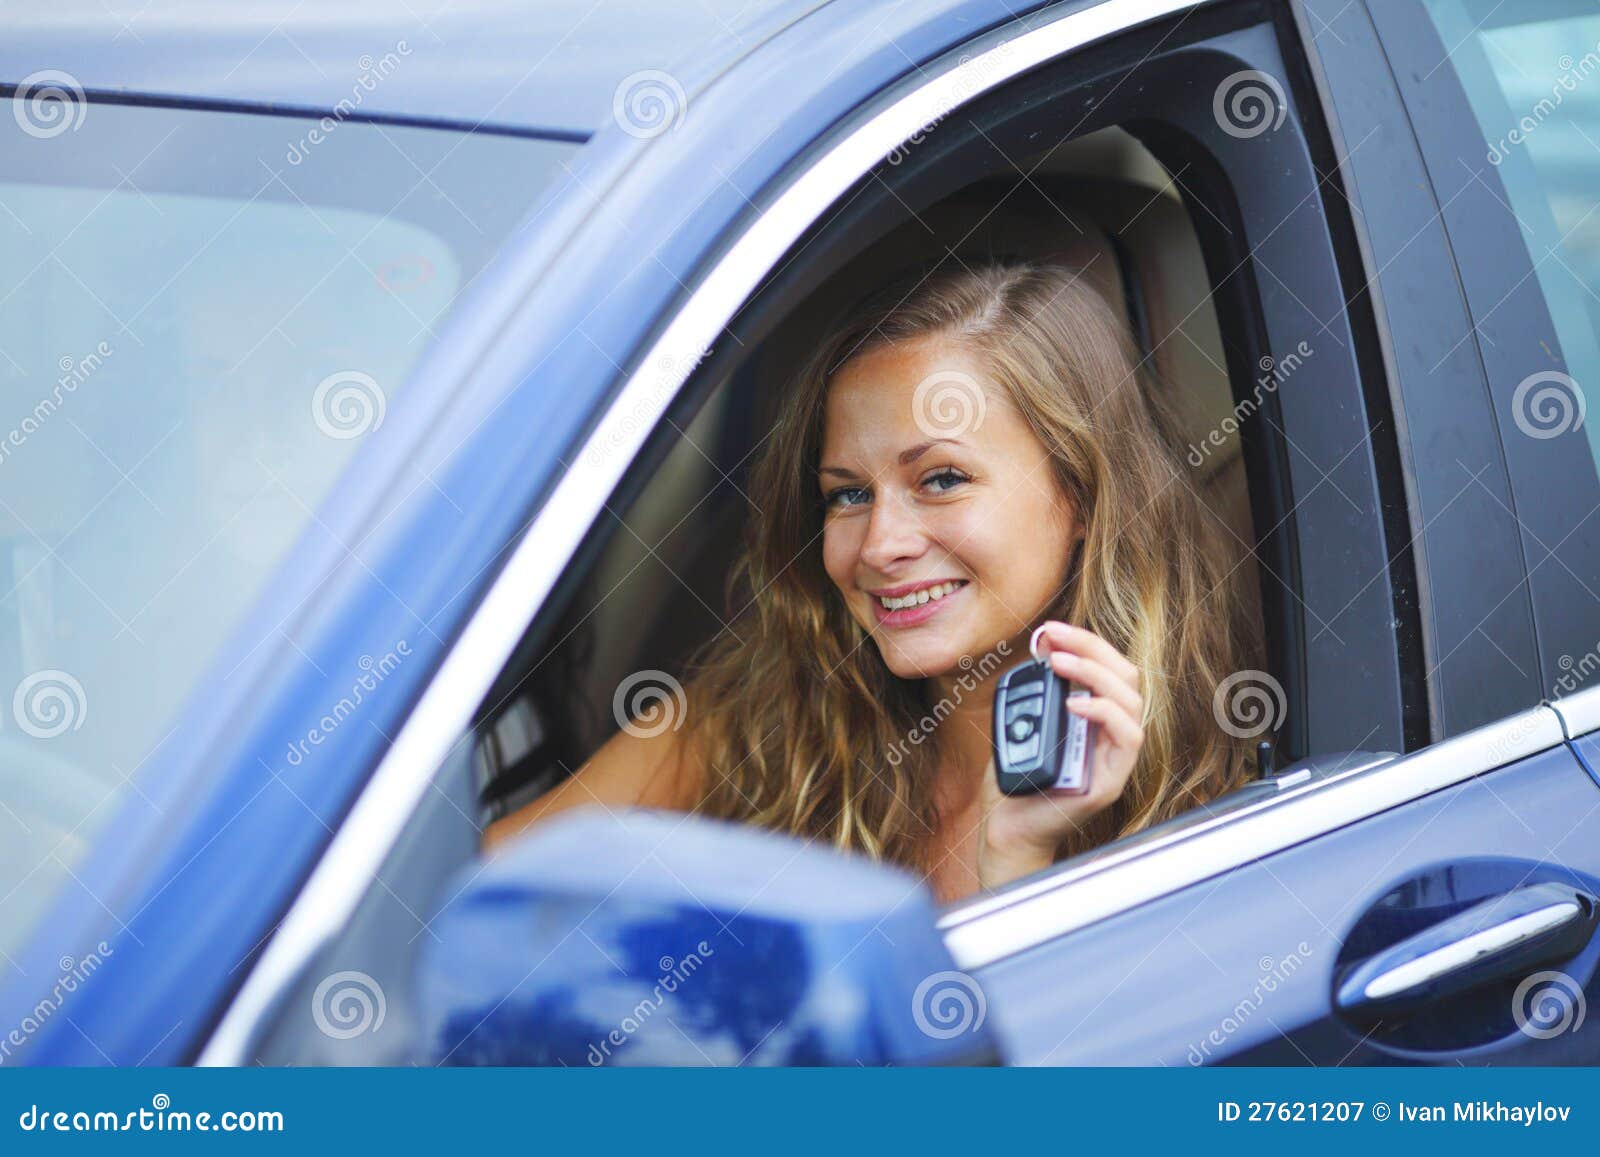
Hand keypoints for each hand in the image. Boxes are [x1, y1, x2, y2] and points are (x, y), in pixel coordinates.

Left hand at [977, 622, 1144, 889]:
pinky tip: (1075, 704)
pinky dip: (1104, 714)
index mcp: (1097, 719)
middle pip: (1126, 677)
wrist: (1006, 830)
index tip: (1052, 630)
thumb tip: (1040, 648)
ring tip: (1059, 664)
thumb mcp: (1025, 724)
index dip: (1087, 644)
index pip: (1110, 669)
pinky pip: (1128, 739)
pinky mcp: (1111, 782)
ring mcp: (1114, 759)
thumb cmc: (1016, 779)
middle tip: (1055, 636)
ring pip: (1131, 702)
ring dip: (1095, 674)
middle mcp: (1111, 735)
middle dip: (1092, 648)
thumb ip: (1037, 691)